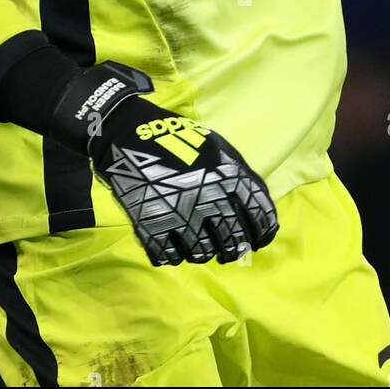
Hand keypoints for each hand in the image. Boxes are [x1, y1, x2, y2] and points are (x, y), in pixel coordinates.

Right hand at [53, 59, 279, 266]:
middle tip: (226, 250)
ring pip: (201, 254)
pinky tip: (170, 240)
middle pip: (233, 242)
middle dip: (232, 250)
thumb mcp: (218, 147)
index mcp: (229, 177)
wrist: (127, 131)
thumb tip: (261, 210)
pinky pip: (169, 257)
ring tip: (194, 240)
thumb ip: (242, 177)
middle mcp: (209, 198)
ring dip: (201, 251)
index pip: (260, 217)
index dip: (262, 233)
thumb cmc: (176, 137)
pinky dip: (171, 252)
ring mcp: (179, 214)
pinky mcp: (151, 227)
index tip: (257, 240)